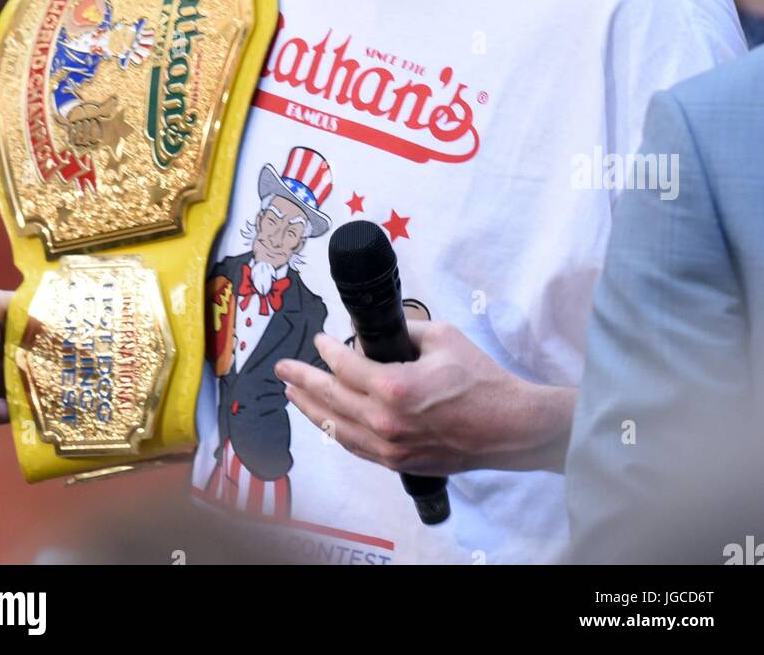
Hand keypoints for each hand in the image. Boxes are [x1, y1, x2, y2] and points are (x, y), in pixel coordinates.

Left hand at [275, 322, 574, 475]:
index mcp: (394, 387)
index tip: (318, 340)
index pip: (345, 366)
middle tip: (282, 369)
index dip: (326, 350)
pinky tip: (325, 420)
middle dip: (302, 381)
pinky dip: (335, 431)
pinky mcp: (398, 461)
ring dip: (310, 409)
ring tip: (293, 394)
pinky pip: (355, 446)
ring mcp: (389, 446)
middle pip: (329, 399)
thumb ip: (405, 331)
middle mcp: (385, 421)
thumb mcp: (442, 338)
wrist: (508, 427)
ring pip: (335, 428)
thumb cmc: (480, 381)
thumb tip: (382, 329)